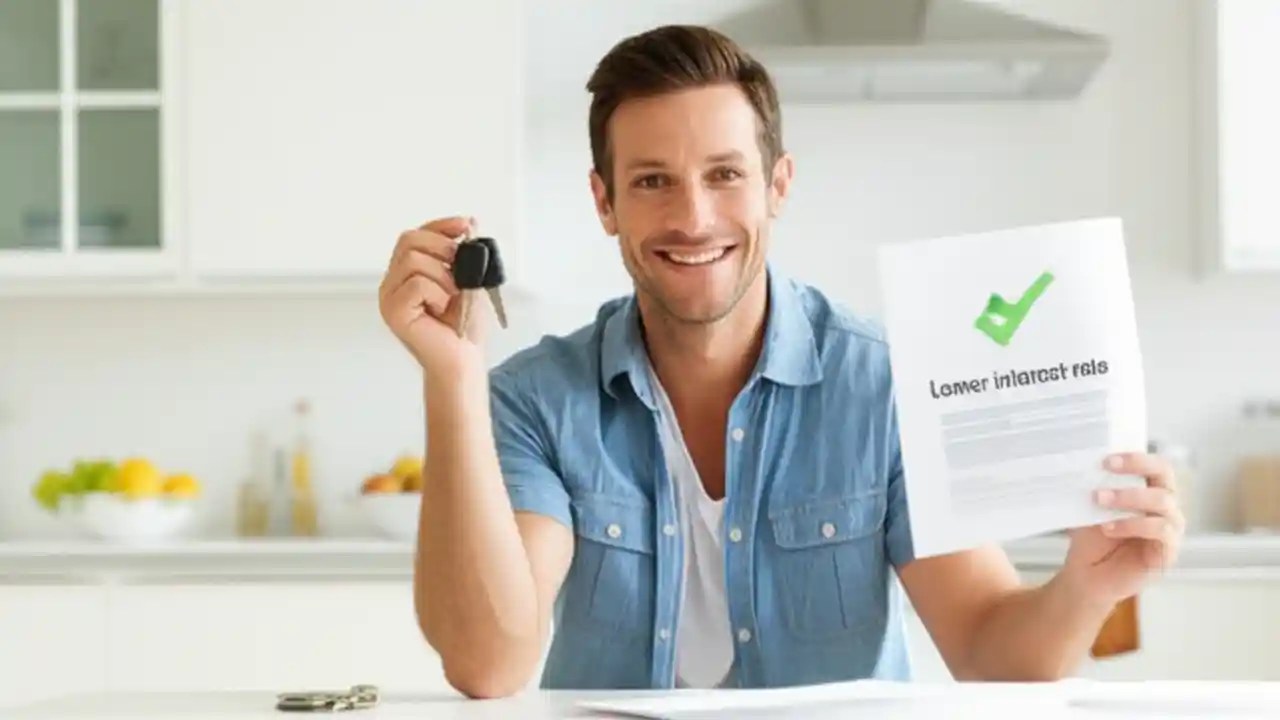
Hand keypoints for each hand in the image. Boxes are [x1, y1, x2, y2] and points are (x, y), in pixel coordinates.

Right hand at [379, 216, 490, 375]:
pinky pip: (417, 283)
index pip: (415, 234)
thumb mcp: (469, 280)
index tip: (466, 226)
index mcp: (407, 272)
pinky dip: (438, 293)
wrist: (463, 358)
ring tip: (451, 298)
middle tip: (460, 272)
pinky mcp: (393, 311)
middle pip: (409, 239)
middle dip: (442, 248)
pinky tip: (440, 309)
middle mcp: (393, 281)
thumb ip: (464, 253)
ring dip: (443, 277)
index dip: (440, 226)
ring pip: (413, 260)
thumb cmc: (464, 327)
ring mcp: (390, 296)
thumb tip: (468, 222)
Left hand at [1060, 452, 1184, 605]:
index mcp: (1151, 491)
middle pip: (1165, 476)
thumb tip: (1084, 462)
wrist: (1087, 574)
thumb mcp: (1091, 506)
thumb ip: (1096, 485)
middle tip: (1105, 467)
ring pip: (1163, 502)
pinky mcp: (1168, 552)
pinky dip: (1133, 525)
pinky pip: (1160, 531)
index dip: (1137, 457)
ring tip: (1099, 500)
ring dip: (1129, 497)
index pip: (1156, 465)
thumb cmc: (1093, 537)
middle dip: (1136, 466)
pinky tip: (1108, 527)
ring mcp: (1171, 529)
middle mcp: (1166, 506)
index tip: (1107, 458)